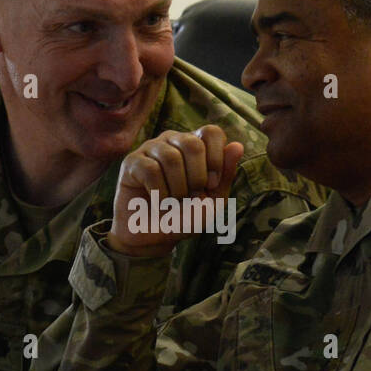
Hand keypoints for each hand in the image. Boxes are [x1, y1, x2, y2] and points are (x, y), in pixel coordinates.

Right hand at [106, 125, 242, 256]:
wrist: (154, 238)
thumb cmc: (185, 217)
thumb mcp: (213, 201)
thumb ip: (226, 175)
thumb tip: (238, 146)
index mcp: (196, 145)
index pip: (212, 132)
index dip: (216, 159)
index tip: (211, 184)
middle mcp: (173, 141)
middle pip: (193, 144)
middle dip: (196, 177)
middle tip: (190, 196)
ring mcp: (151, 149)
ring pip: (171, 158)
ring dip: (177, 189)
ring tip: (172, 201)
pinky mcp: (132, 161)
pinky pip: (150, 170)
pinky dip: (159, 193)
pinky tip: (157, 201)